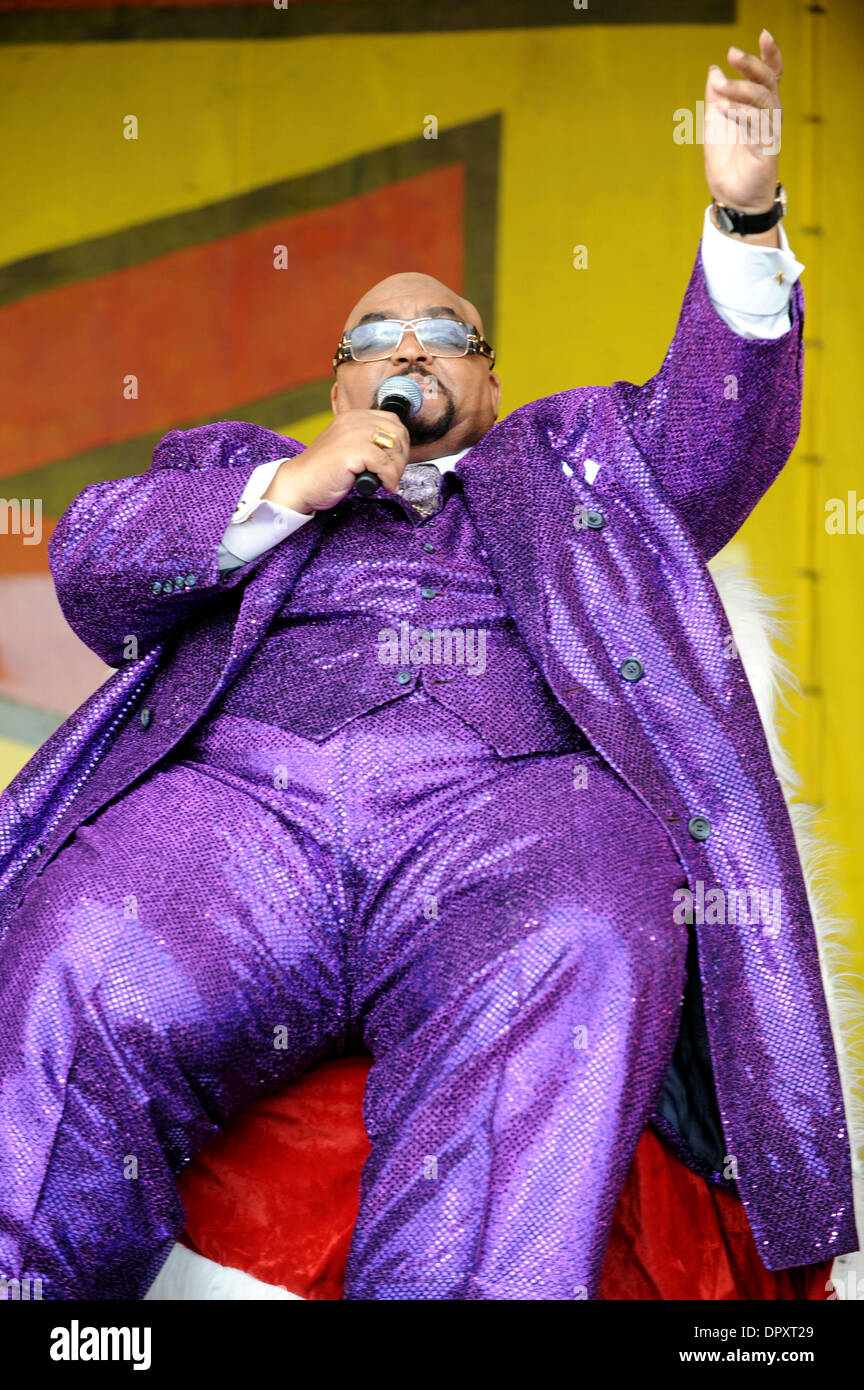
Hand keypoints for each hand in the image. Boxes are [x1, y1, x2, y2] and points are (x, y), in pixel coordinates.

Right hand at [261, 409, 409, 513]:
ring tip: (387, 481)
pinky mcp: (352, 452)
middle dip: (402, 457)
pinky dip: (390, 479)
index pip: (392, 421)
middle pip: (397, 433)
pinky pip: (385, 465)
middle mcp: (354, 421)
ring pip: (394, 449)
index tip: (396, 461)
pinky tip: (384, 486)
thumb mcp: (347, 447)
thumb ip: (366, 442)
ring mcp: (353, 435)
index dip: (401, 443)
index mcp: (353, 417)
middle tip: (394, 474)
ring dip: (397, 470)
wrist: (298, 484)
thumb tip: (395, 451)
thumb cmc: (322, 471)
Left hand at [704, 29, 781, 214]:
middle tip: (732, 52)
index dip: (770, 54)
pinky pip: (757, 127)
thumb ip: (716, 98)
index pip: (771, 75)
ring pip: (763, 100)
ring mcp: (769, 133)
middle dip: (751, 64)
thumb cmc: (728, 162)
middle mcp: (768, 116)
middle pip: (768, 81)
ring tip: (719, 85)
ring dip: (741, 89)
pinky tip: (723, 109)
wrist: (732, 199)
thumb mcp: (715, 124)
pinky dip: (740, 115)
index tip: (763, 35)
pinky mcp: (766, 151)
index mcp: (759, 107)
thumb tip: (713, 69)